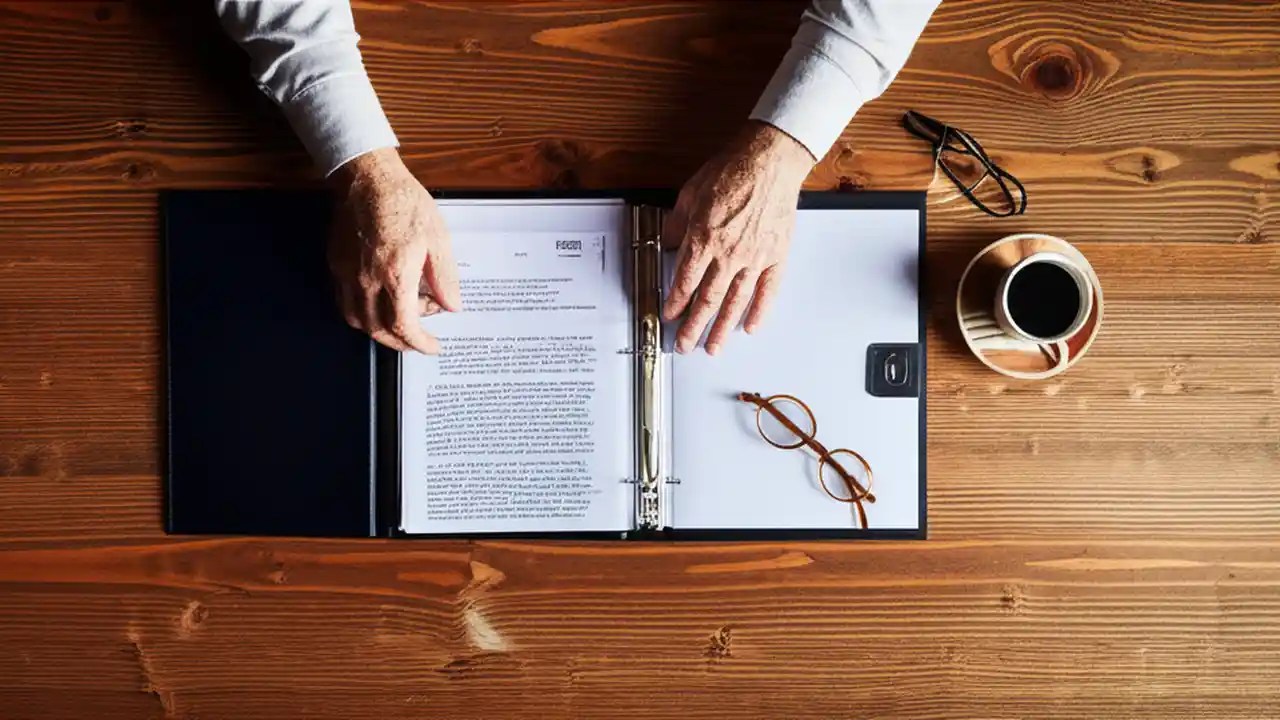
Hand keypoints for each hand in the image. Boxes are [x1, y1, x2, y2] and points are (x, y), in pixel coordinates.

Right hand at [328, 148, 460, 353]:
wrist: (367, 177)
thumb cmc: (404, 202)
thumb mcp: (437, 238)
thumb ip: (444, 277)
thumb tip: (452, 306)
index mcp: (395, 275)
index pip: (405, 326)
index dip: (419, 343)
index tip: (432, 346)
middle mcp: (366, 281)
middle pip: (379, 330)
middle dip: (402, 342)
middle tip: (419, 340)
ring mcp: (347, 274)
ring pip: (358, 321)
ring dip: (380, 331)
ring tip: (401, 324)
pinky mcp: (335, 265)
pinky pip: (345, 304)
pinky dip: (362, 316)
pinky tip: (377, 307)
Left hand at [662, 121, 814, 354]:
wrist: (769, 160)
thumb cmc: (732, 171)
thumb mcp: (690, 194)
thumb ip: (677, 224)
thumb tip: (668, 243)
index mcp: (704, 239)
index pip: (684, 282)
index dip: (674, 303)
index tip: (669, 316)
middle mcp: (728, 254)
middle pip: (708, 300)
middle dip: (694, 327)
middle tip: (685, 345)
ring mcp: (754, 257)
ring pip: (736, 302)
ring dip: (723, 328)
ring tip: (714, 347)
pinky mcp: (776, 255)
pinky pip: (768, 290)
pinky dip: (760, 310)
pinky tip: (750, 327)